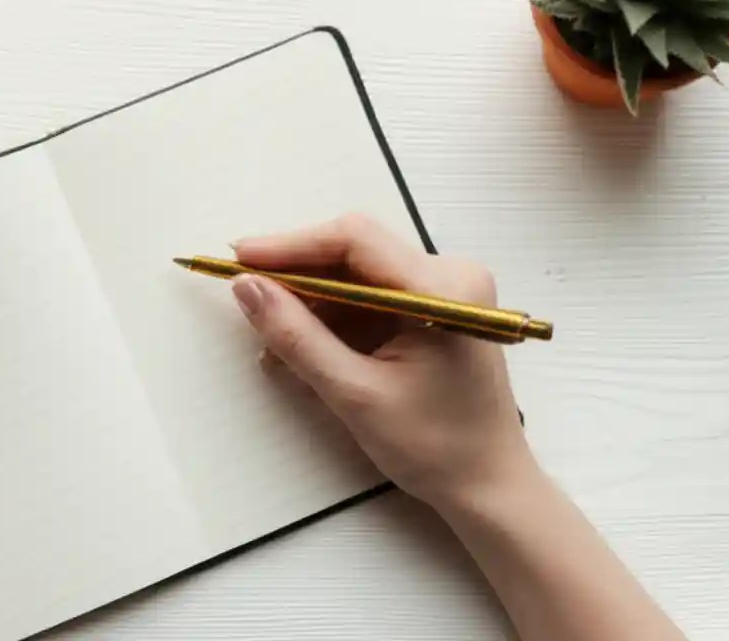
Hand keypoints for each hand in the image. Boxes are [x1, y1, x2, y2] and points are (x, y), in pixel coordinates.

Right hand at [231, 214, 536, 510]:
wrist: (489, 487)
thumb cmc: (435, 448)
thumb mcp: (355, 394)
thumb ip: (297, 337)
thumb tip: (246, 288)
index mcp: (442, 288)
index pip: (354, 240)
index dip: (290, 245)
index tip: (239, 260)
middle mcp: (450, 275)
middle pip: (354, 254)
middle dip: (297, 279)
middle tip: (246, 299)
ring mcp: (444, 291)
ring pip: (357, 278)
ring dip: (312, 306)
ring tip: (272, 345)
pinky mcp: (434, 310)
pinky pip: (372, 300)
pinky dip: (335, 322)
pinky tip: (304, 352)